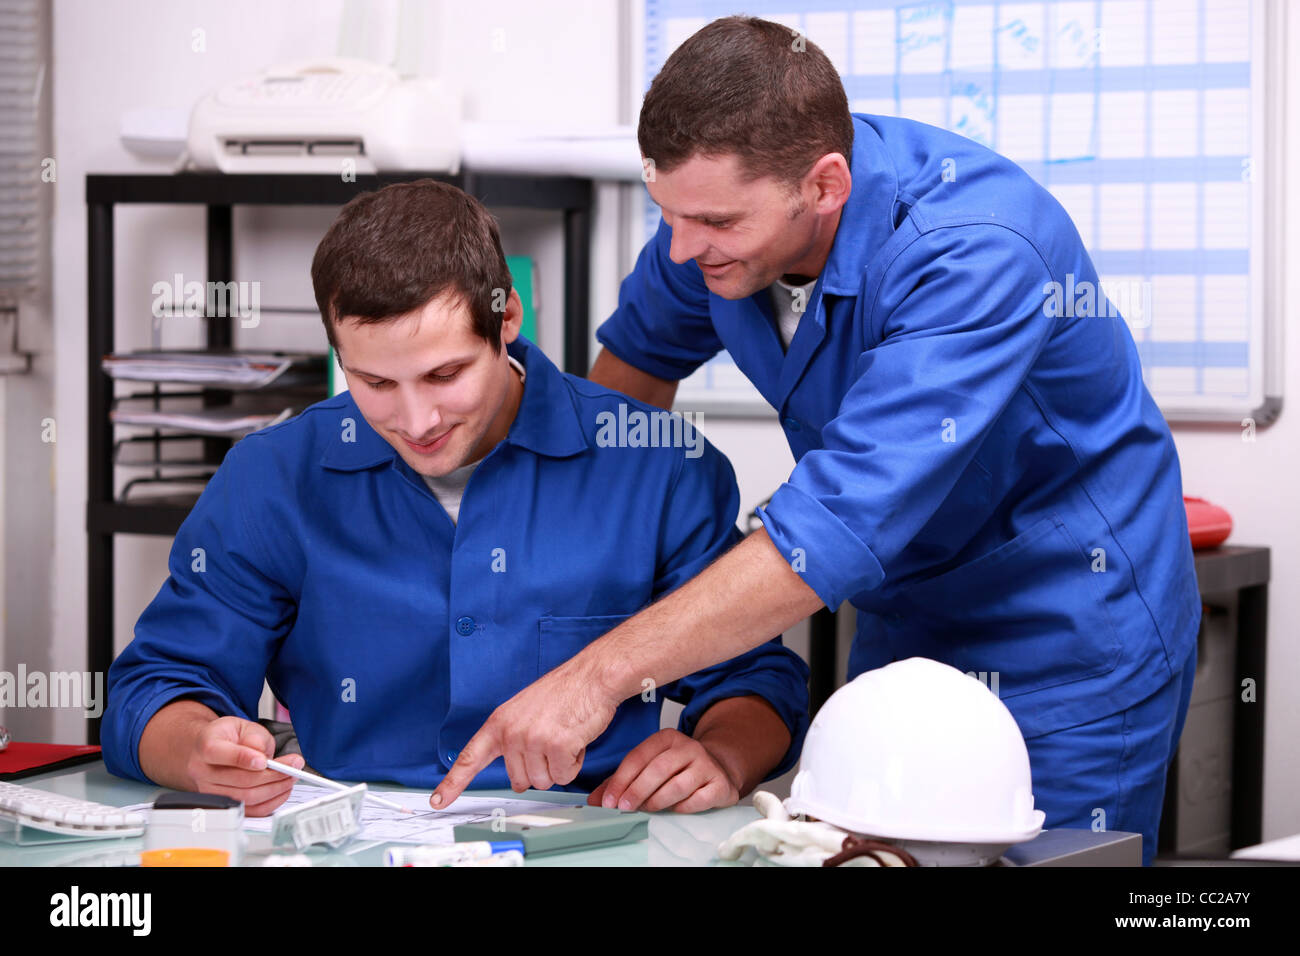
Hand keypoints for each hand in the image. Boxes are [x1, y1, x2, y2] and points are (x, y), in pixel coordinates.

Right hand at [186, 716, 303, 816]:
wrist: (209, 750)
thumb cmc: (227, 737)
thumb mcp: (243, 726)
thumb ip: (254, 737)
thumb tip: (262, 754)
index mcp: (206, 746)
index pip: (219, 754)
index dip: (244, 759)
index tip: (265, 761)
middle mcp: (203, 771)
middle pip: (240, 780)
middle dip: (273, 775)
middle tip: (293, 767)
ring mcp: (211, 791)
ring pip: (246, 798)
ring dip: (275, 789)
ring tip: (291, 777)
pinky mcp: (224, 804)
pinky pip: (250, 810)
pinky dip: (271, 802)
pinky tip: (282, 790)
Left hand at [430, 661, 618, 807]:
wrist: (592, 676)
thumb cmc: (565, 693)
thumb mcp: (526, 711)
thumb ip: (514, 741)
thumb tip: (518, 779)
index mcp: (499, 723)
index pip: (470, 758)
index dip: (453, 783)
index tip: (438, 801)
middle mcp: (511, 732)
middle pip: (519, 779)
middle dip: (540, 767)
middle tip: (553, 740)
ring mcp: (533, 739)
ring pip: (543, 781)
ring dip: (559, 766)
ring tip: (566, 736)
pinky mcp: (557, 745)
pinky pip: (564, 775)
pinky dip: (574, 763)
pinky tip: (577, 739)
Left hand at [586, 729, 740, 812]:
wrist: (718, 769)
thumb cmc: (677, 770)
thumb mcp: (649, 767)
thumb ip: (621, 782)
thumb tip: (596, 800)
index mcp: (666, 738)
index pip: (638, 757)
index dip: (620, 780)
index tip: (609, 801)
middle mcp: (688, 747)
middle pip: (657, 769)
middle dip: (636, 790)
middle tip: (624, 808)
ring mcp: (706, 764)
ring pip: (678, 784)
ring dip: (658, 800)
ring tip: (647, 809)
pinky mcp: (720, 783)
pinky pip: (699, 798)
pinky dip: (684, 807)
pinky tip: (675, 810)